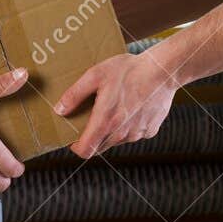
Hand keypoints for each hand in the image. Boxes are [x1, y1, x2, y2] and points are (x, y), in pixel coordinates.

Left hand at [55, 50, 176, 158]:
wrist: (163, 70)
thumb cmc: (128, 70)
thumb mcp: (95, 75)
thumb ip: (75, 94)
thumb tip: (59, 110)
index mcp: (106, 122)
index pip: (85, 151)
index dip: (75, 147)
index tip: (73, 136)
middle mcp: (121, 134)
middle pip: (99, 147)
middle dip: (91, 137)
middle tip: (91, 116)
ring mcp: (137, 134)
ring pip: (116, 140)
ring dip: (110, 130)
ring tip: (113, 107)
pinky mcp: (149, 131)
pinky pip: (132, 134)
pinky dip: (127, 126)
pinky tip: (130, 106)